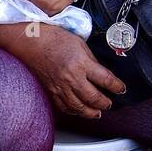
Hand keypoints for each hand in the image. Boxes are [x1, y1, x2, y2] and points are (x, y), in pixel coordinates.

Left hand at [0, 0, 75, 16]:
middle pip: (12, 6)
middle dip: (12, 6)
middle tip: (14, 5)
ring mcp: (41, 2)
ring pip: (25, 13)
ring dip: (25, 11)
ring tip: (33, 3)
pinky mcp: (51, 11)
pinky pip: (39, 16)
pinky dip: (39, 13)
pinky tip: (43, 5)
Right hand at [9, 23, 126, 118]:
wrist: (30, 41)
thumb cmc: (52, 37)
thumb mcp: (79, 44)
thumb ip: (91, 60)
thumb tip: (100, 73)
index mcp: (81, 64)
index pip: (106, 80)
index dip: (117, 86)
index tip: (121, 89)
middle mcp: (71, 78)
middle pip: (94, 98)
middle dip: (105, 103)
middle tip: (109, 103)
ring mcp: (59, 87)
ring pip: (78, 107)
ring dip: (90, 112)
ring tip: (97, 113)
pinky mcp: (50, 91)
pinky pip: (63, 106)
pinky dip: (73, 111)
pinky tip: (78, 110)